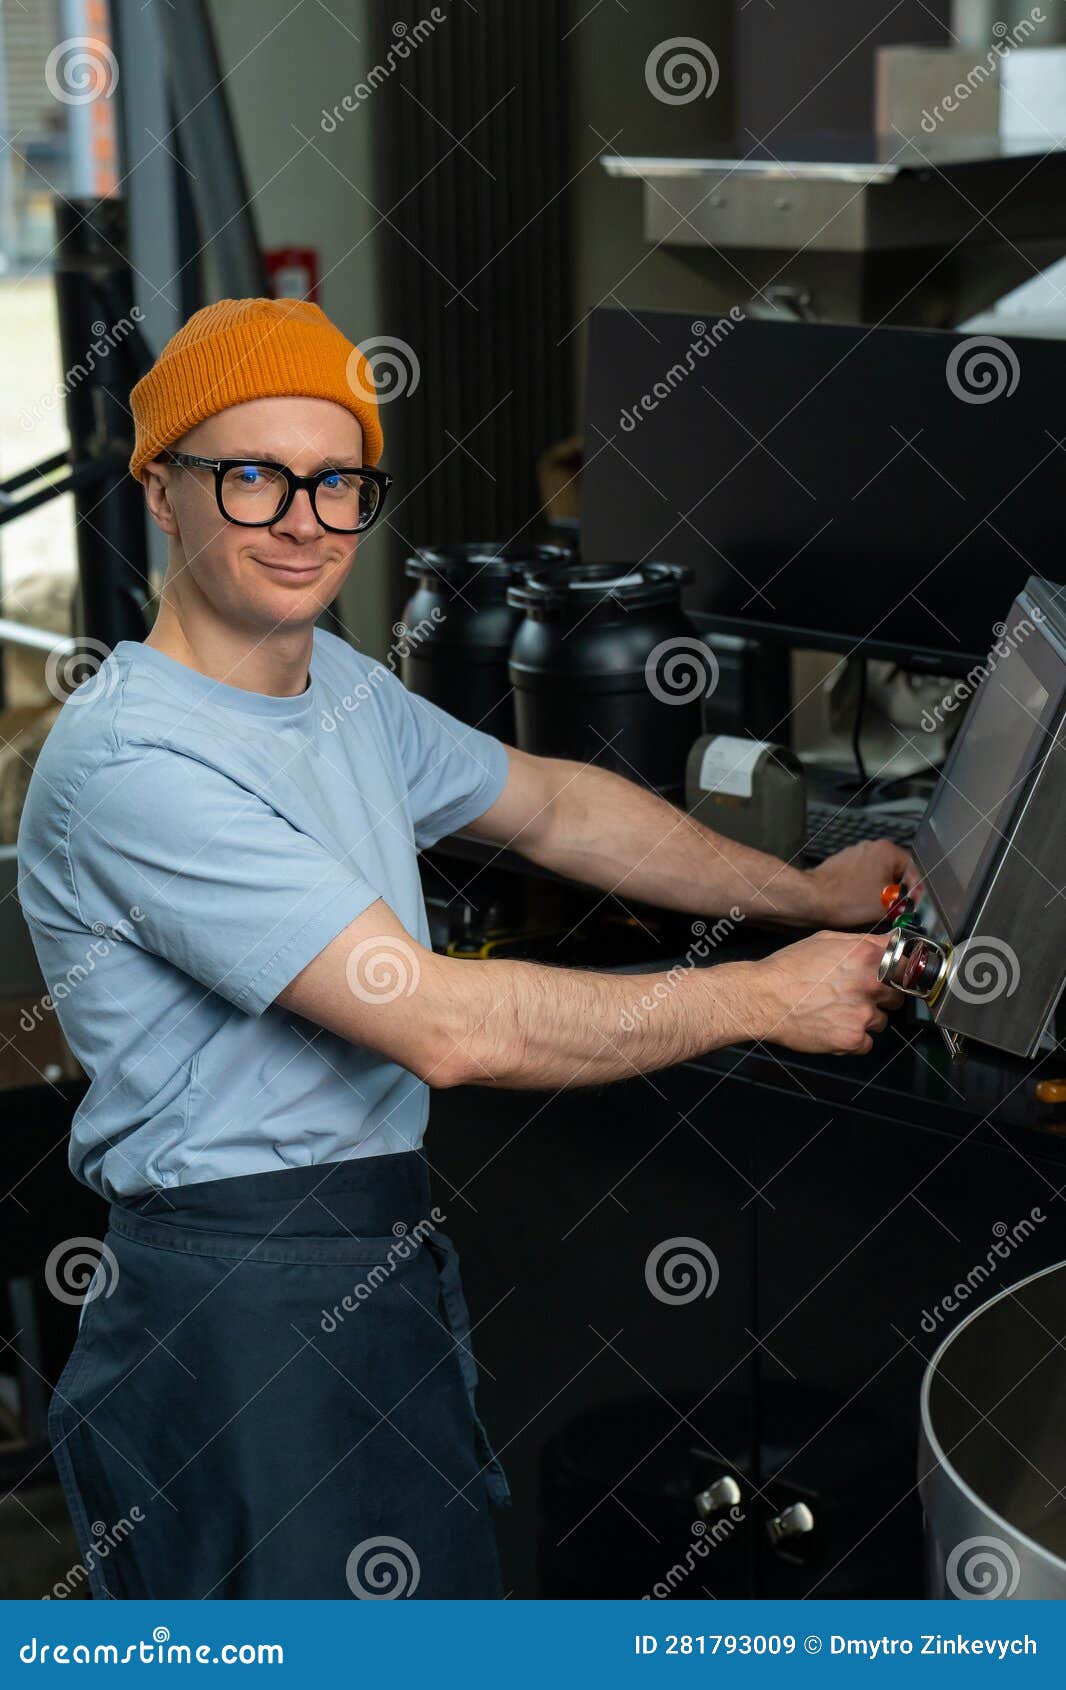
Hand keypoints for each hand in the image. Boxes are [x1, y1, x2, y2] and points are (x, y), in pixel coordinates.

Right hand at [750, 929, 904, 1055]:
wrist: (762, 997)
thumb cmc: (788, 968)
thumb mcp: (827, 940)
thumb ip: (864, 942)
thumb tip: (889, 942)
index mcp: (867, 956)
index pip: (906, 964)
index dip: (898, 971)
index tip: (893, 976)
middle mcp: (870, 984)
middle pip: (897, 996)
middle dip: (880, 997)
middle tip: (854, 995)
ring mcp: (863, 1013)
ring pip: (881, 1021)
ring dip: (864, 1018)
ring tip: (836, 1011)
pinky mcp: (852, 1038)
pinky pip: (866, 1043)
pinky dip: (853, 1038)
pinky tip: (833, 1026)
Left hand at [803, 838, 912, 929]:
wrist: (812, 899)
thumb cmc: (846, 898)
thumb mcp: (888, 906)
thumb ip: (905, 904)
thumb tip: (911, 907)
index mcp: (887, 850)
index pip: (914, 868)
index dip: (917, 889)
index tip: (916, 903)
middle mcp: (870, 847)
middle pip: (895, 870)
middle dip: (899, 890)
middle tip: (901, 908)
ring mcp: (854, 854)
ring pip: (878, 874)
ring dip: (882, 890)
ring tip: (882, 909)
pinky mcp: (841, 865)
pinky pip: (862, 877)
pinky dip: (866, 889)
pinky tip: (864, 904)